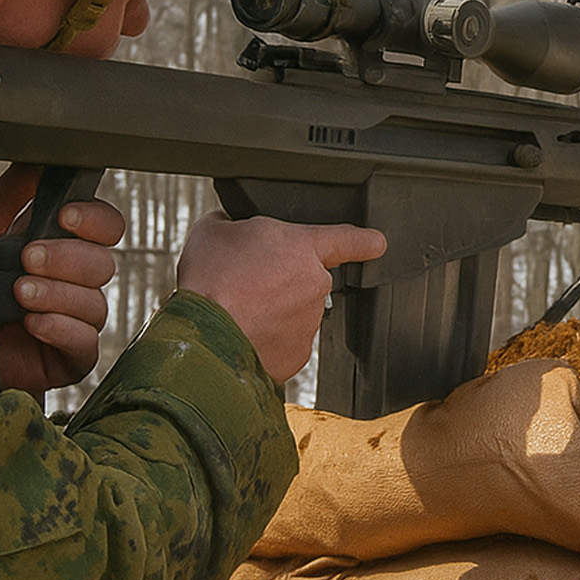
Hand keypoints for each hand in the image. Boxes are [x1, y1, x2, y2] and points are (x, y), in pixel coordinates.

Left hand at [0, 164, 122, 399]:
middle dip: (68, 258)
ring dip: (58, 294)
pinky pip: (85, 345)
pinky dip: (62, 329)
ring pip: (96, 304)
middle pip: (104, 264)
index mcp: (57, 247)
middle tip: (27, 258)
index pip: (105, 228)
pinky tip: (32, 323)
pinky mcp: (64, 361)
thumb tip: (42, 152)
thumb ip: (14, 190)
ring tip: (19, 292)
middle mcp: (70, 284)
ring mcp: (70, 323)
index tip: (65, 216)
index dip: (94, 220)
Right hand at [176, 212, 386, 382]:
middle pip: (304, 279)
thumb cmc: (210, 281)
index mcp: (302, 248)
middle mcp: (315, 286)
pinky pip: (283, 342)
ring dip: (270, 311)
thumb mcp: (212, 230)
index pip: (347, 239)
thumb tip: (228, 227)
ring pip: (292, 313)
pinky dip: (264, 339)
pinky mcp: (296, 356)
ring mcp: (308, 324)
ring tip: (235, 310)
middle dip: (279, 281)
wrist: (203, 335)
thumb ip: (231, 224)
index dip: (364, 240)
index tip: (377, 243)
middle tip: (243, 284)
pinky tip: (240, 333)